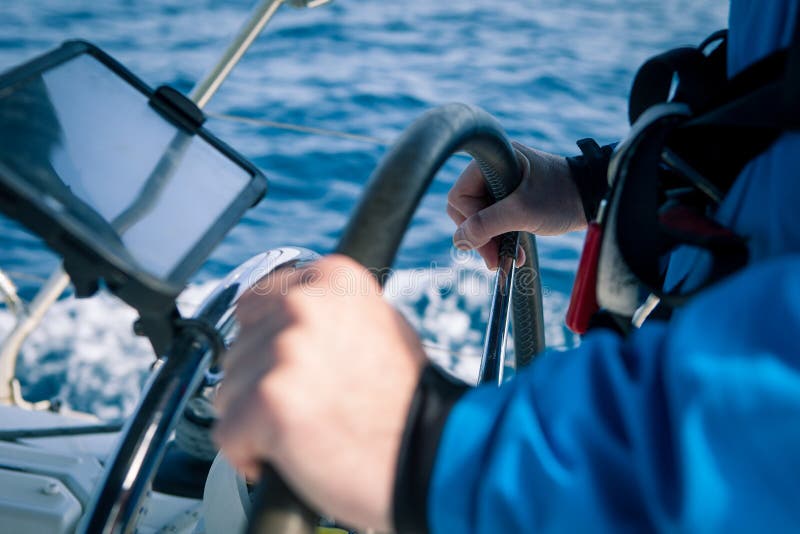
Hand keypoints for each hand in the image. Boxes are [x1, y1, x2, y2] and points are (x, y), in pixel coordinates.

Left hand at [213, 255, 425, 530]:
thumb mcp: (379, 324)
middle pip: (238, 348)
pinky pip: (227, 433)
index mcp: (332, 279)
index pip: (255, 301)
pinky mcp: (269, 400)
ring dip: (254, 418)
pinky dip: (249, 453)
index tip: (287, 367)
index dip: (265, 342)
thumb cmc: (407, 401)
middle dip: (261, 382)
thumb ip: (328, 310)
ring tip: (306, 428)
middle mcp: (304, 304)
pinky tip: (290, 453)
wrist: (431, 453)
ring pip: (226, 391)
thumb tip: (282, 310)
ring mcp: (285, 350)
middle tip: (309, 405)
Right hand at [447, 142, 585, 268]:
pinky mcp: (509, 197)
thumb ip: (488, 224)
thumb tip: (459, 240)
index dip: (469, 222)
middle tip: (494, 259)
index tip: (486, 244)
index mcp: (493, 161)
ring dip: (490, 241)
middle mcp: (493, 169)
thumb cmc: (561, 197)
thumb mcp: (522, 212)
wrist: (593, 198)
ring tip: (506, 259)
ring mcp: (500, 183)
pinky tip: (512, 252)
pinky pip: (492, 220)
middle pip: (466, 209)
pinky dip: (499, 237)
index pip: (460, 196)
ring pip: (478, 218)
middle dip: (480, 236)